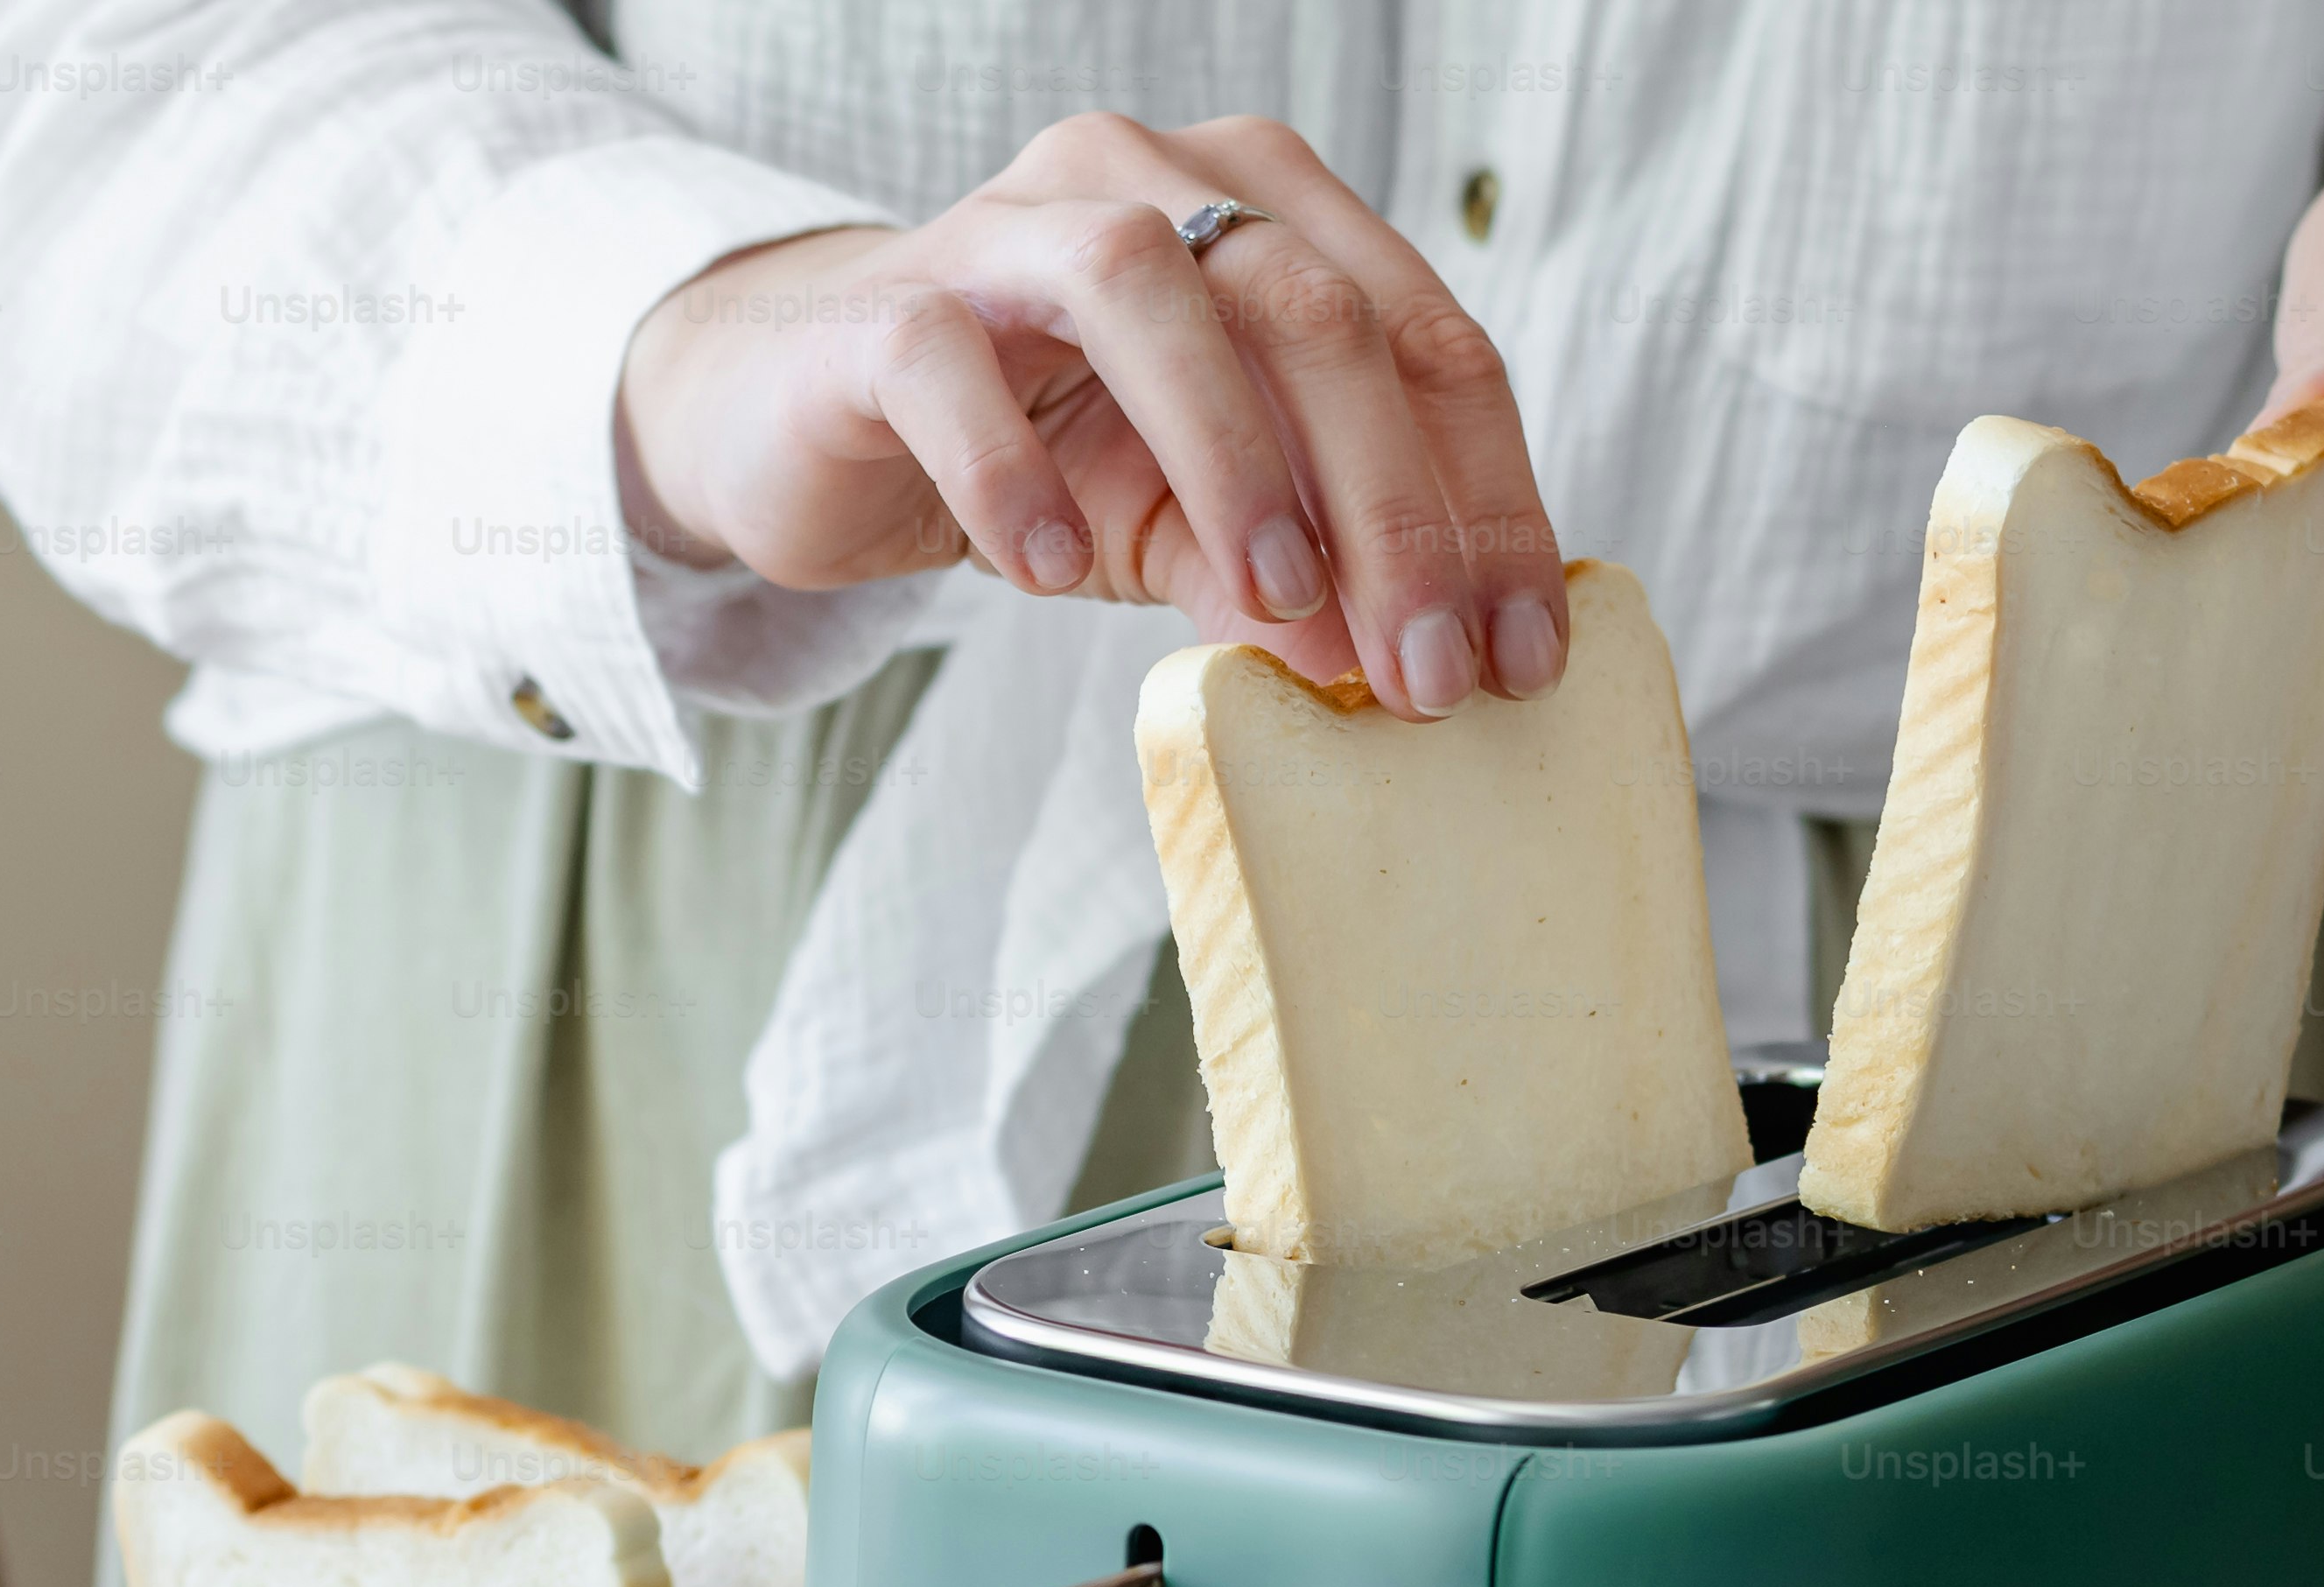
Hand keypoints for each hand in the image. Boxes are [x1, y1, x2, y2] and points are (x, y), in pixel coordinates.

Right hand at [615, 114, 1560, 718]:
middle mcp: (1148, 180)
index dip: (1485, 500)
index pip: (1419, 336)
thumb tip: (1392, 662)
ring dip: (1232, 453)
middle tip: (1419, 669)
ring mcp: (1009, 230)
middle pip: (1311, 306)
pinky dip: (1013, 471)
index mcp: (1261, 212)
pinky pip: (952, 366)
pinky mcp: (881, 310)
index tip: (1517, 658)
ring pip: (1148, 289)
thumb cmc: (1031, 450)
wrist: (806, 428)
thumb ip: (1290, 569)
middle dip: (1389, 500)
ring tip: (1276, 603)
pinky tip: (1052, 569)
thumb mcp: (1185, 523)